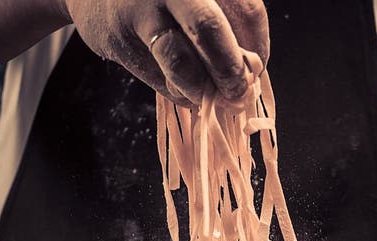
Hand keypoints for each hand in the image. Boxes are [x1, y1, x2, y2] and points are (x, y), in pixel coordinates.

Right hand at [63, 0, 268, 103]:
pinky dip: (179, 91)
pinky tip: (183, 87)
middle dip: (230, 71)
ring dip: (203, 89)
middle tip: (238, 91)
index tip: (257, 66)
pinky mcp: (119, 40)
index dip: (258, 43)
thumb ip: (225, 19)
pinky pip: (160, 80)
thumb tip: (251, 68)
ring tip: (211, 96)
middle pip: (209, 30)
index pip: (244, 5)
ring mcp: (139, 11)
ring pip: (181, 63)